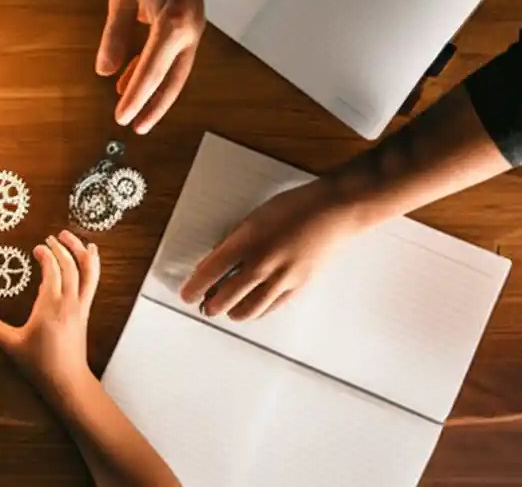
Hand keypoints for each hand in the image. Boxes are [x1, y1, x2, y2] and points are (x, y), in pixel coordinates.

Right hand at [0, 231, 98, 391]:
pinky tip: (91, 257)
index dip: (46, 255)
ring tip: (77, 238)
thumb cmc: (39, 363)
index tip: (37, 248)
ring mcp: (80, 306)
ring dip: (82, 252)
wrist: (66, 380)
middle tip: (53, 236)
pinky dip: (93, 266)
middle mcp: (69, 301)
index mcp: (50, 305)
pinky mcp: (85, 312)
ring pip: (87, 272)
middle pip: (71, 266)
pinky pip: (92, 282)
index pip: (52, 270)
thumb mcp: (10, 343)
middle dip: (63, 248)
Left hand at [97, 0, 214, 133]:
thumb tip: (104, 72)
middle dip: (154, 106)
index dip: (135, 99)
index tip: (122, 119)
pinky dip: (155, 69)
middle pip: (172, 81)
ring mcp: (193, 28)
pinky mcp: (188, 23)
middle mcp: (189, 31)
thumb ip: (115, 37)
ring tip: (132, 108)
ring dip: (154, 90)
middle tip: (136, 128)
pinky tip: (131, 76)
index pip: (151, 73)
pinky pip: (173, 55)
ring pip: (175, 71)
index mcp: (173, 25)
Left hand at [179, 180, 364, 320]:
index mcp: (248, 241)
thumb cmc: (295, 208)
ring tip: (227, 311)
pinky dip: (258, 311)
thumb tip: (212, 262)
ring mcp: (283, 277)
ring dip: (233, 313)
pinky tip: (251, 309)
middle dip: (212, 305)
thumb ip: (232, 242)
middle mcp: (263, 262)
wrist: (335, 211)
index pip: (211, 271)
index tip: (186, 295)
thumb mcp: (254, 218)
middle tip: (205, 307)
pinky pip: (272, 307)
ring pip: (250, 309)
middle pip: (227, 296)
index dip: (195, 287)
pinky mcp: (300, 286)